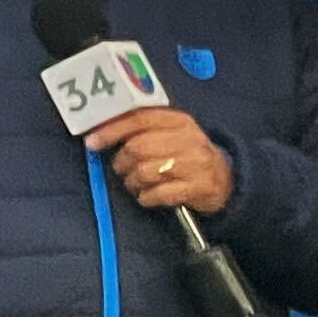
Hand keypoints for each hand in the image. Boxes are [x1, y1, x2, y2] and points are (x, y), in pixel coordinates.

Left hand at [85, 106, 233, 218]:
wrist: (226, 180)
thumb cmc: (186, 155)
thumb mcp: (170, 134)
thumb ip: (141, 129)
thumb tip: (99, 132)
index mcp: (179, 121)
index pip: (140, 119)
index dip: (112, 130)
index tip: (92, 142)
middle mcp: (189, 139)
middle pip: (138, 147)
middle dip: (121, 162)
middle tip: (122, 169)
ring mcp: (196, 164)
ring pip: (145, 171)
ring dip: (132, 182)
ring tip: (136, 183)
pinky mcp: (199, 187)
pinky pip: (159, 194)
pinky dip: (146, 197)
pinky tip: (148, 196)